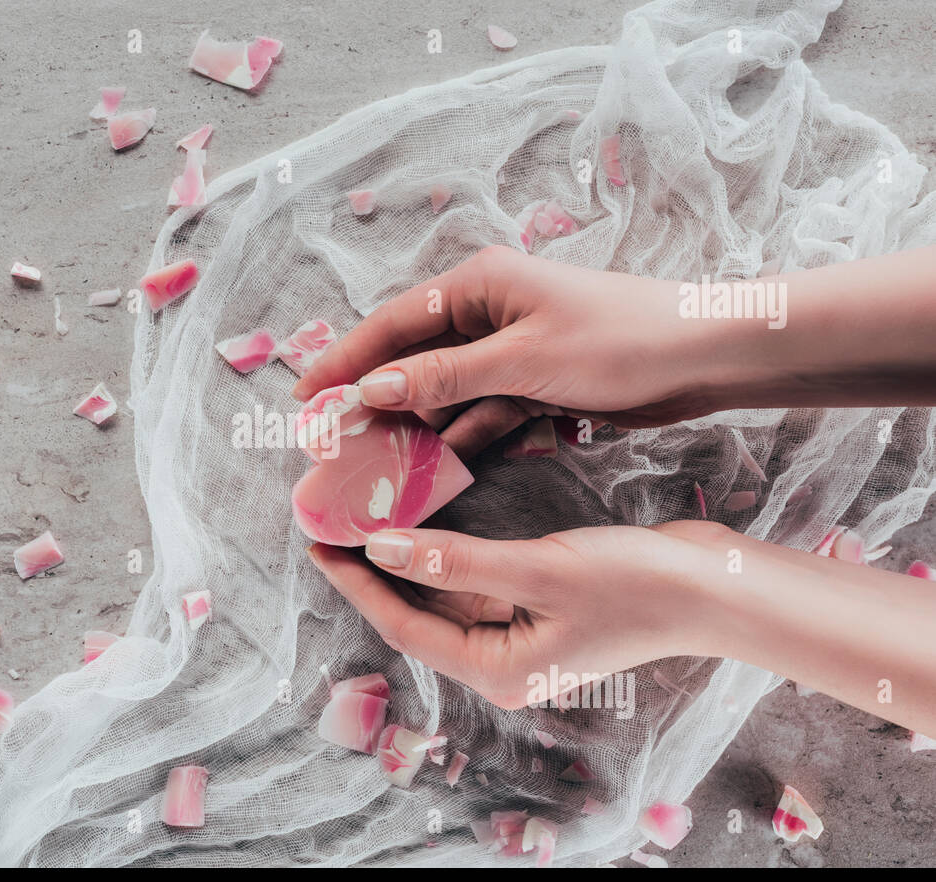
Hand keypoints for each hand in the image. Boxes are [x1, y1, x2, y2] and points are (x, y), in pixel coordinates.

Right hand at [294, 246, 717, 438]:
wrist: (705, 355)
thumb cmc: (618, 340)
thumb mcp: (522, 360)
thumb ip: (442, 376)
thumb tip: (370, 390)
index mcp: (478, 284)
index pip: (392, 324)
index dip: (343, 361)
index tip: (304, 396)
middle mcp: (487, 311)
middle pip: (413, 361)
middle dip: (376, 402)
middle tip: (332, 443)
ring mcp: (511, 348)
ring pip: (446, 392)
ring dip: (419, 428)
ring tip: (377, 467)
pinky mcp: (534, 381)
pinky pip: (484, 410)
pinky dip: (466, 436)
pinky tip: (438, 467)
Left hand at [309, 519, 935, 737]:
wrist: (715, 587)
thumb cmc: (635, 585)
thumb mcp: (538, 570)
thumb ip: (455, 563)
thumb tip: (381, 548)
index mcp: (496, 670)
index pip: (404, 626)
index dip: (356, 584)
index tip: (317, 542)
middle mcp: (500, 662)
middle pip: (416, 615)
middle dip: (372, 571)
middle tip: (331, 521)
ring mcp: (518, 637)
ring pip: (442, 598)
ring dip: (405, 560)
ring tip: (363, 513)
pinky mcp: (535, 610)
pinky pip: (473, 585)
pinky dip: (444, 556)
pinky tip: (421, 522)